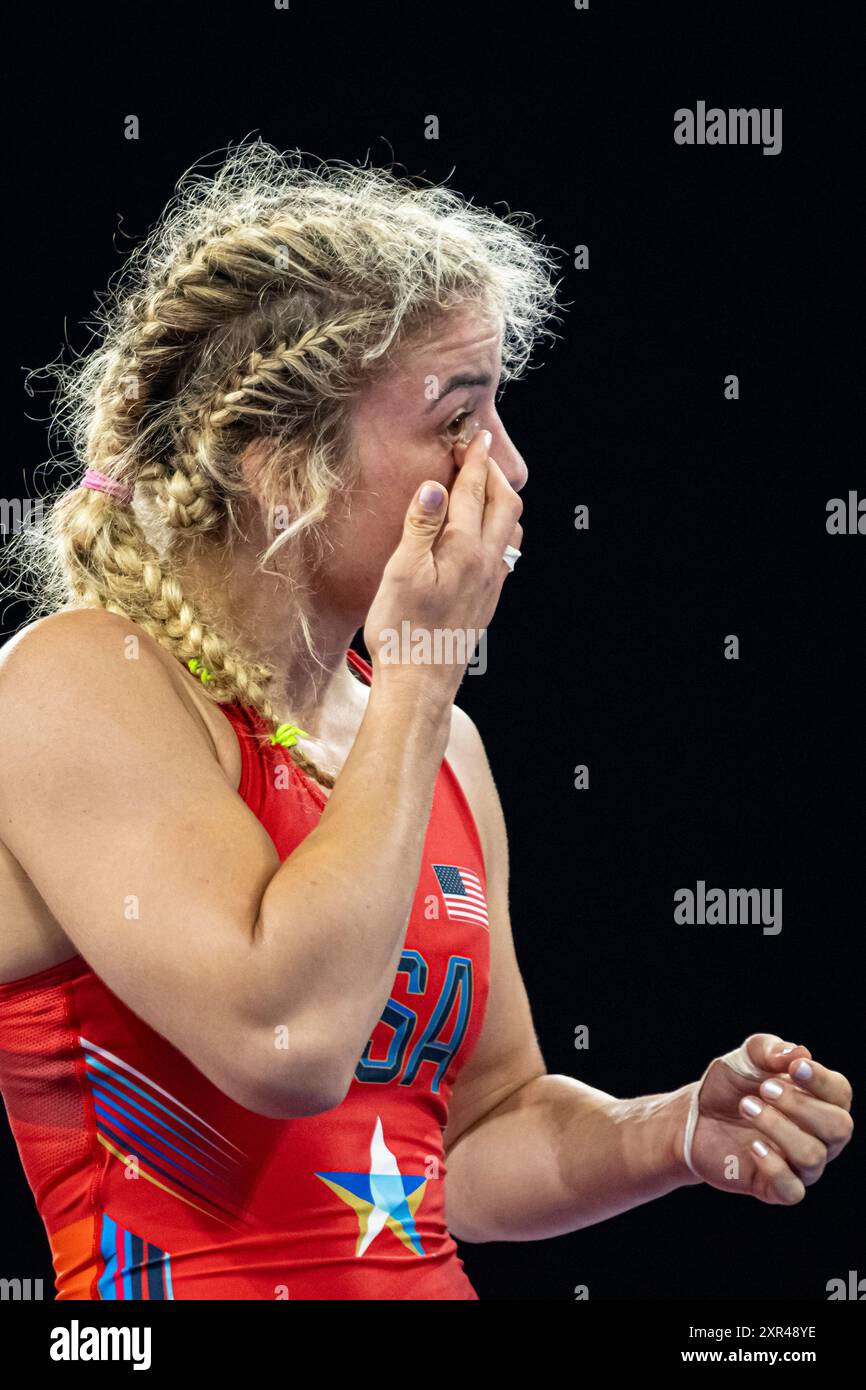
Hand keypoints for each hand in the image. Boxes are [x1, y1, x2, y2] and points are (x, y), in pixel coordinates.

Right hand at [363, 429, 522, 701]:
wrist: (420, 685)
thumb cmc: (403, 632)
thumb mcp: (401, 572)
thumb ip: (420, 527)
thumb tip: (433, 488)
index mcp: (465, 550)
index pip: (474, 492)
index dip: (474, 460)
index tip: (474, 437)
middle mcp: (486, 564)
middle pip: (505, 505)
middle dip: (493, 474)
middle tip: (477, 454)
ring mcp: (491, 584)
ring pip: (510, 529)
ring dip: (500, 501)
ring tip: (483, 487)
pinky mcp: (486, 601)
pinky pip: (504, 553)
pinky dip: (498, 528)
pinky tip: (482, 535)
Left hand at [679, 1032, 853, 1203]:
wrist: (695, 1117)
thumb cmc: (730, 1087)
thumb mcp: (745, 1059)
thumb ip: (770, 1049)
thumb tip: (799, 1053)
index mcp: (819, 1101)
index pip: (840, 1093)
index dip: (821, 1080)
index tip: (793, 1067)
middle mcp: (819, 1137)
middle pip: (838, 1127)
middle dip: (800, 1105)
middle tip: (764, 1089)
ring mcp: (800, 1165)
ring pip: (812, 1156)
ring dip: (777, 1127)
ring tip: (746, 1106)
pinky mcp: (776, 1188)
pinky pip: (792, 1189)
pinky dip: (773, 1165)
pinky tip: (753, 1145)